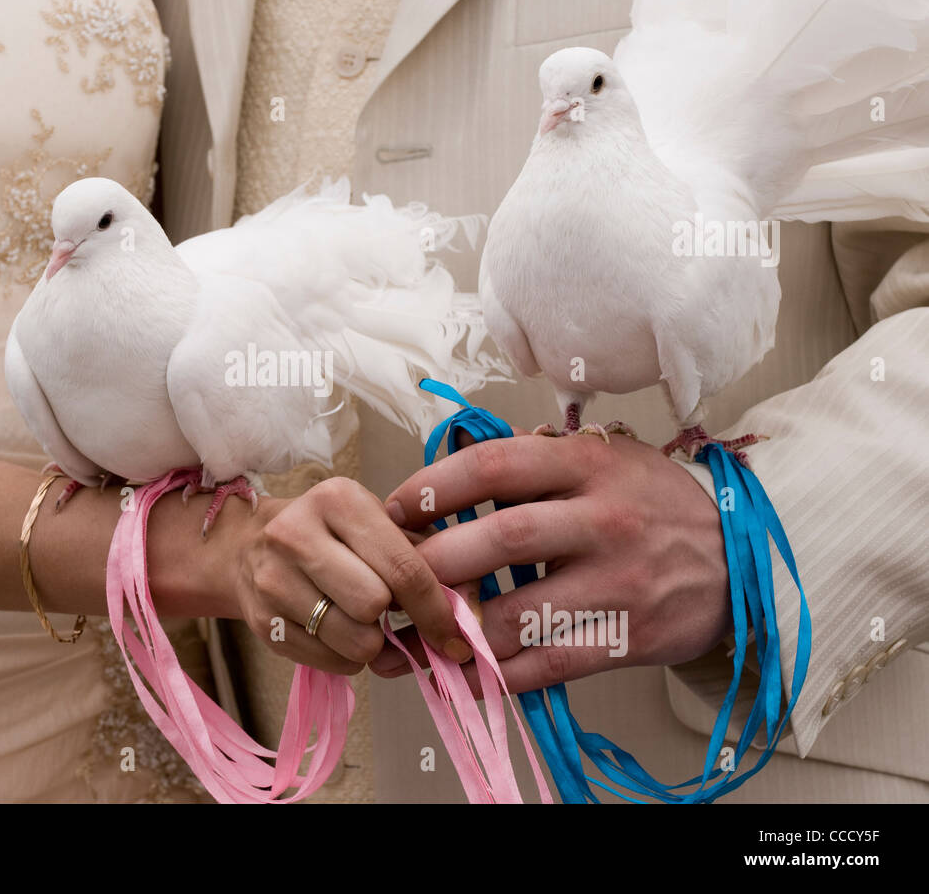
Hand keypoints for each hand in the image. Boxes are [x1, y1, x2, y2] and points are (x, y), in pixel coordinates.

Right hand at [228, 477, 473, 674]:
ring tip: (360, 621)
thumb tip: (470, 609)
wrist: (247, 546)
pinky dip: (345, 657)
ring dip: (371, 642)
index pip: (402, 567)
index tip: (457, 636)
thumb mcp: (374, 524)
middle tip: (386, 609)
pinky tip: (334, 631)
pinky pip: (331, 662)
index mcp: (338, 500)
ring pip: (355, 641)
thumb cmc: (330, 535)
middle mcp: (297, 533)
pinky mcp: (262, 621)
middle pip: (375, 605)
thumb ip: (426, 556)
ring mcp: (273, 579)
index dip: (436, 609)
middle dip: (391, 617)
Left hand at [370, 433, 729, 692]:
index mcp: (588, 464)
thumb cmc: (651, 506)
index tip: (394, 511)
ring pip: (518, 613)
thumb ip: (535, 464)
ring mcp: (619, 582)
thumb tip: (445, 478)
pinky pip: (547, 664)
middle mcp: (603, 519)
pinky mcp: (628, 638)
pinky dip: (497, 674)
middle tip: (394, 581)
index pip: (495, 466)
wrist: (741, 563)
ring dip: (456, 630)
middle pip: (500, 539)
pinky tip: (462, 674)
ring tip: (414, 636)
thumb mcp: (604, 461)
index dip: (433, 488)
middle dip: (435, 563)